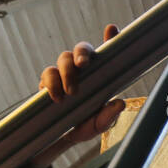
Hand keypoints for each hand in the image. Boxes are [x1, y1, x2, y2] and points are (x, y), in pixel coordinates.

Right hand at [31, 24, 127, 167]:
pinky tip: (55, 97)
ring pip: (63, 59)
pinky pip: (47, 75)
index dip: (110, 38)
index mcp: (100, 75)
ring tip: (68, 93)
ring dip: (66, 73)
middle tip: (83, 64)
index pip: (107, 53)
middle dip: (81, 53)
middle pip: (81, 49)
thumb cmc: (86, 124)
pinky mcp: (48, 83)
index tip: (111, 30)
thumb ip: (109, 116)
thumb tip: (120, 103)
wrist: (62, 137)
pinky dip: (50, 84)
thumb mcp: (100, 124)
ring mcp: (64, 74)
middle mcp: (82, 70)